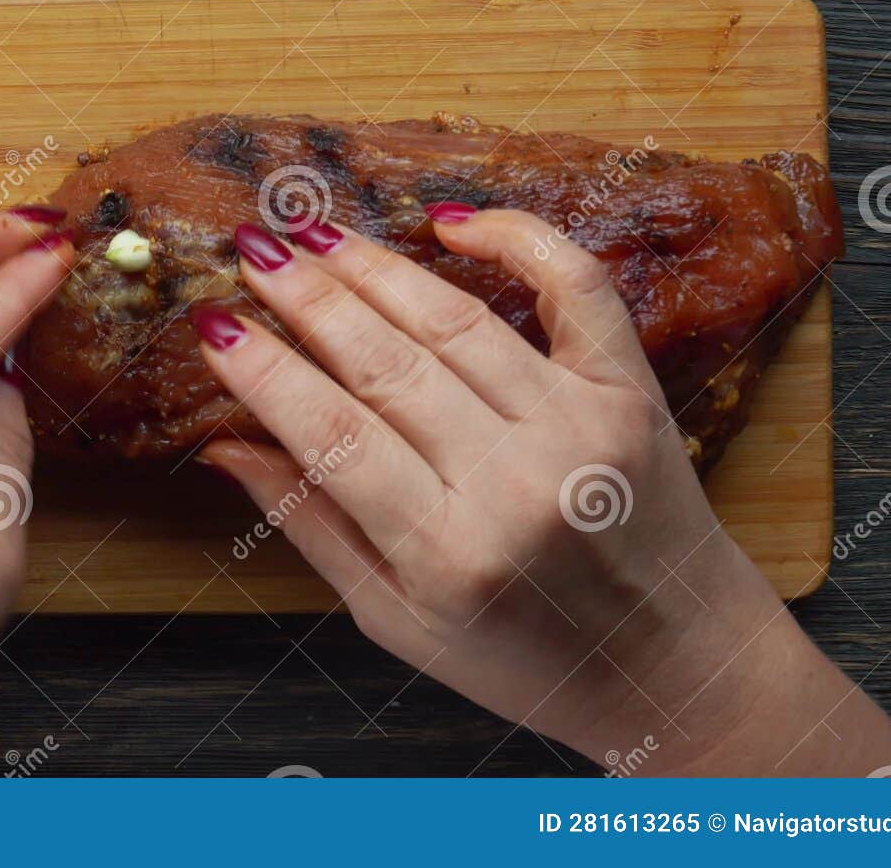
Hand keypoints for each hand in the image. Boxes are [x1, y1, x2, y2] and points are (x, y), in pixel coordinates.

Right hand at [196, 210, 890, 775]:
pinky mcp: (632, 393)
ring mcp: (581, 428)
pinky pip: (577, 291)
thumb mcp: (398, 622)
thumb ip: (314, 530)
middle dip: (307, 299)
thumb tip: (226, 447)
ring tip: (316, 235)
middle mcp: (517, 483)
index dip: (265, 371)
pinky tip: (452, 220)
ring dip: (377, 268)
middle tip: (254, 253)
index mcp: (449, 555)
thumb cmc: (526, 660)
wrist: (675, 670)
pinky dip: (520, 240)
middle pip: (386, 364)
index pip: (333, 435)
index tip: (215, 326)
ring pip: (457, 323)